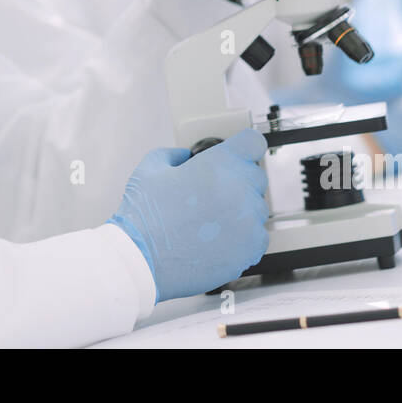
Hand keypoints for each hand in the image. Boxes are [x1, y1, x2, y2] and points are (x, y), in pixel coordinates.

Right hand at [108, 129, 269, 301]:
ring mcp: (248, 220)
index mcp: (220, 164)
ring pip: (257, 208)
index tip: (238, 156)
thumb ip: (174, 155)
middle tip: (212, 196)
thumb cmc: (146, 218)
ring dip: (240, 211)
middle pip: (254, 176)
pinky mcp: (250, 248)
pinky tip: (218, 239)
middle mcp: (240, 189)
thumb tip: (183, 157)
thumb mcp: (150, 169)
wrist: (143, 260)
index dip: (243, 149)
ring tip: (210, 222)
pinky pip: (258, 236)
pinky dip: (243, 237)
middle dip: (237, 182)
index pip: (252, 143)